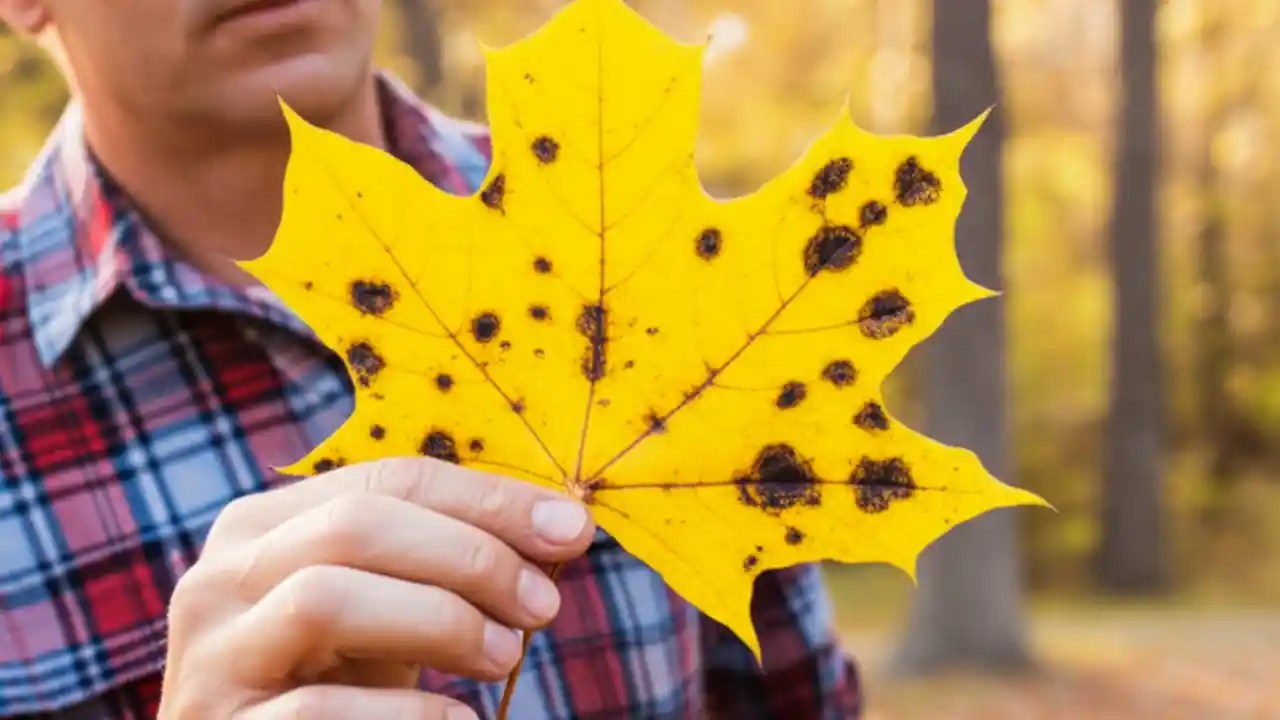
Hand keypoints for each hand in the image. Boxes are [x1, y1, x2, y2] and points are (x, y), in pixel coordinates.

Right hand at [157, 457, 593, 718]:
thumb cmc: (340, 678)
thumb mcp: (386, 604)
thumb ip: (446, 560)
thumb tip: (563, 529)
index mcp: (263, 524)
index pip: (389, 479)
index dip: (490, 499)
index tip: (572, 531)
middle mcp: (220, 578)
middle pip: (355, 526)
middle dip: (470, 556)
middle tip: (543, 605)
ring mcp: (211, 658)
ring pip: (325, 600)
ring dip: (439, 621)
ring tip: (504, 656)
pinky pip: (317, 709)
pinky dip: (407, 714)